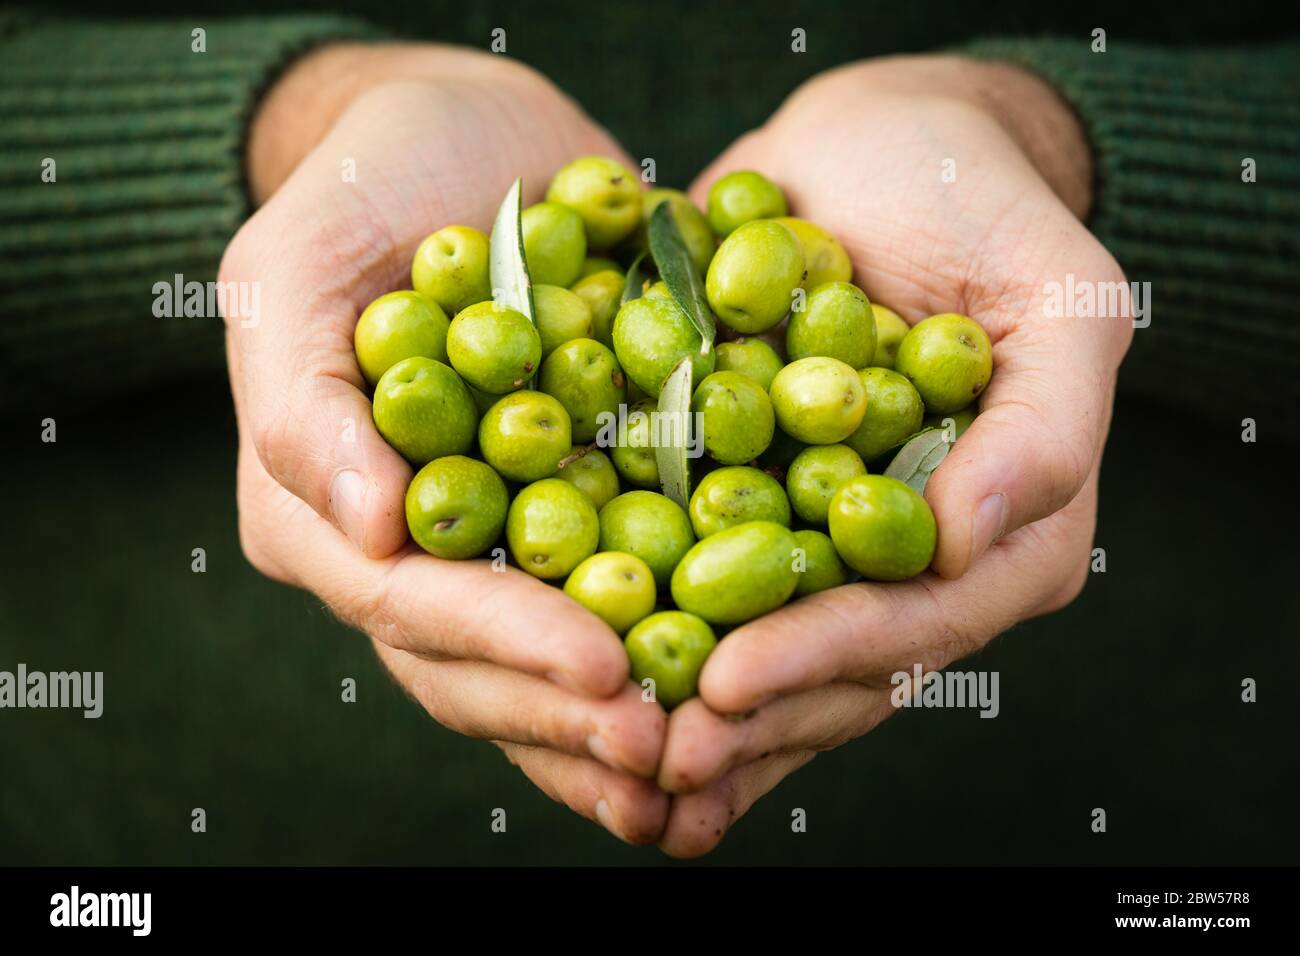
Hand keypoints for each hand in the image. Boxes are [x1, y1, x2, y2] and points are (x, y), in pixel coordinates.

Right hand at [221, 43, 667, 843]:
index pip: (411, 603)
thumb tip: (371, 531)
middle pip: (481, 665)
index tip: (604, 673)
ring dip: (624, 722)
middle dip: (571, 716)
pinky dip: (672, 654)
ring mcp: (493, 540)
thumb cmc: (368, 179)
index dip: (507, 644)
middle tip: (669, 752)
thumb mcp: (297, 262)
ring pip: (549, 662)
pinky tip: (736, 706)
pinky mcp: (574, 508)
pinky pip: (620, 598)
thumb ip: (302, 399)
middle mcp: (405, 551)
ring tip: (710, 767)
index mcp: (323, 510)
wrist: (471, 135)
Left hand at [653, 55, 1132, 855]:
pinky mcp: (750, 496)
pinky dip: (646, 626)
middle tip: (646, 761)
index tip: (725, 688)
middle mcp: (912, 557)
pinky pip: (694, 574)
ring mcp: (824, 534)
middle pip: (828, 663)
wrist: (878, 144)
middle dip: (741, 718)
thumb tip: (968, 541)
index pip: (912, 623)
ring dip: (685, 709)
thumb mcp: (1062, 296)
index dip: (820, 660)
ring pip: (760, 643)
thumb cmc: (982, 205)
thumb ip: (1046, 426)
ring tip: (607, 755)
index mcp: (1001, 532)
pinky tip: (583, 677)